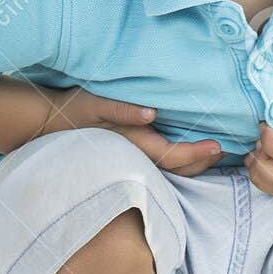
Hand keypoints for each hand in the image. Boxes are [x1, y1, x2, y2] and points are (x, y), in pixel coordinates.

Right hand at [35, 86, 223, 176]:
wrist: (48, 123)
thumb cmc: (74, 110)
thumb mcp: (96, 104)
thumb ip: (124, 111)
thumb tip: (152, 113)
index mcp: (132, 144)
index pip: (171, 155)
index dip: (196, 154)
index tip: (217, 146)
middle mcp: (134, 157)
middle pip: (176, 168)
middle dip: (201, 162)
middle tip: (223, 150)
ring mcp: (131, 160)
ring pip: (169, 169)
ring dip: (192, 164)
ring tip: (212, 154)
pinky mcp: (128, 156)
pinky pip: (159, 163)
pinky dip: (177, 160)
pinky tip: (187, 154)